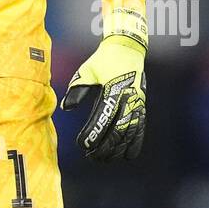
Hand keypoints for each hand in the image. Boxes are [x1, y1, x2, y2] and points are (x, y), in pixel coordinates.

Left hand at [60, 34, 146, 161]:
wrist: (127, 48)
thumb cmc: (104, 60)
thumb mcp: (87, 71)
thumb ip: (77, 89)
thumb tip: (67, 107)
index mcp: (112, 90)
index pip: (102, 118)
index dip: (93, 134)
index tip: (83, 145)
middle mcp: (127, 99)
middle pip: (118, 131)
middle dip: (105, 147)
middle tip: (92, 156)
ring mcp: (136, 103)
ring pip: (130, 133)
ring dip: (118, 149)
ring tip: (105, 159)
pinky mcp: (141, 105)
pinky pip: (140, 128)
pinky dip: (135, 143)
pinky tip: (128, 155)